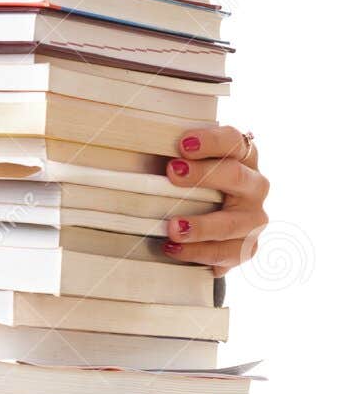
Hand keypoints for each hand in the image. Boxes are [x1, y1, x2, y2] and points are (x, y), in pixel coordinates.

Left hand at [162, 124, 268, 271]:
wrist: (210, 225)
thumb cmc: (195, 186)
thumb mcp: (189, 167)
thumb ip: (177, 158)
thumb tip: (139, 149)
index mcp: (243, 157)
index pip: (234, 141)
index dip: (211, 140)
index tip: (183, 144)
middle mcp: (255, 185)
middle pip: (236, 176)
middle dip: (204, 174)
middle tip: (172, 173)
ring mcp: (253, 218)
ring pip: (232, 223)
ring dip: (201, 226)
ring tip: (172, 228)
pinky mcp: (247, 246)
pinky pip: (227, 253)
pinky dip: (198, 253)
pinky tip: (174, 248)